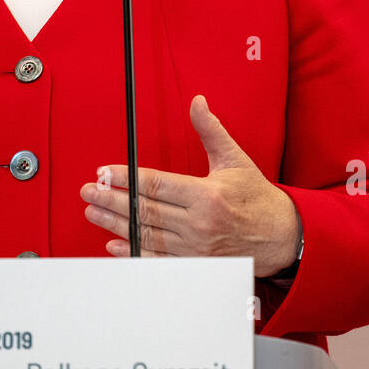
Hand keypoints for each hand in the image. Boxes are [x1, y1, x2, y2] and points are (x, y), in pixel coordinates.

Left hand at [79, 95, 302, 277]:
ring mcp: (196, 249)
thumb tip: (197, 102)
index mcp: (207, 196)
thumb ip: (210, 131)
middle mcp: (199, 224)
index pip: (156, 185)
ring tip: (92, 213)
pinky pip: (157, 262)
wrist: (280, 237)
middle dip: (111, 200)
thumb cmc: (257, 197)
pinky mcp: (196, 266)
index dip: (126, 178)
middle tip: (88, 191)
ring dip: (115, 225)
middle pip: (145, 211)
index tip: (104, 172)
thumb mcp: (235, 159)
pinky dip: (133, 254)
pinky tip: (113, 245)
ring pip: (146, 236)